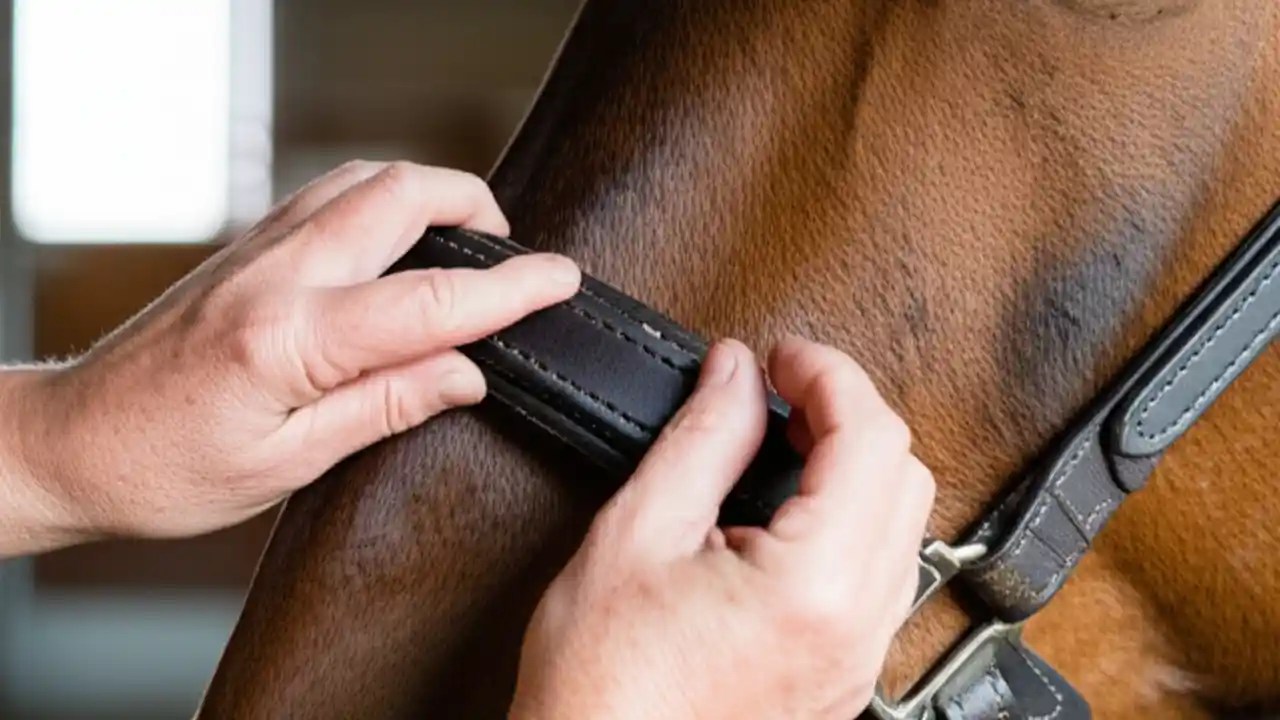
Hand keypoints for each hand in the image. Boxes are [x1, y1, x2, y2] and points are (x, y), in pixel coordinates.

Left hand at [1, 161, 580, 553]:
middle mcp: (276, 273)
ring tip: (465, 251)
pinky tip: (399, 248)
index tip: (563, 281)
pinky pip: (331, 195)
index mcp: (291, 339)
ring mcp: (257, 249)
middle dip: (477, 210)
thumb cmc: (168, 469)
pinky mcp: (246, 248)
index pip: (431, 300)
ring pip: (366, 179)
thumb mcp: (287, 463)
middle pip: (400, 195)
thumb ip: (385, 406)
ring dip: (431, 197)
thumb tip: (469, 373)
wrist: (72, 443)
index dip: (511, 289)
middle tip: (513, 262)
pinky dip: (386, 202)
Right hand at [509, 337, 933, 719]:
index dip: (829, 374)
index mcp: (815, 586)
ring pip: (902, 526)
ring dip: (853, 466)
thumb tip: (735, 373)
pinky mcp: (841, 678)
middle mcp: (857, 629)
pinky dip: (847, 520)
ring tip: (782, 445)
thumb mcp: (637, 533)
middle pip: (903, 477)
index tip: (783, 356)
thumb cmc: (602, 686)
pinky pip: (879, 576)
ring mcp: (856, 661)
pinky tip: (786, 512)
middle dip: (848, 415)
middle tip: (782, 392)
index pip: (870, 439)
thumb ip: (702, 438)